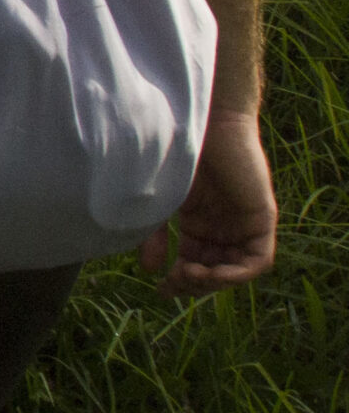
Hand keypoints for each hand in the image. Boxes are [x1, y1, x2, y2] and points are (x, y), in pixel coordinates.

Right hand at [140, 108, 276, 295]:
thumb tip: (150, 270)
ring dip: (215, 281)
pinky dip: (239, 272)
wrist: (196, 121)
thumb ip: (157, 234)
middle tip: (174, 285)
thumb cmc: (172, 153)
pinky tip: (215, 272)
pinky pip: (258, 260)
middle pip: (216, 270)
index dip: (180, 281)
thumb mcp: (160, 201)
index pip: (196, 263)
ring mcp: (244, 223)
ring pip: (237, 269)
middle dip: (196, 284)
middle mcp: (224, 226)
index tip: (160, 290)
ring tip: (190, 275)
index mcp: (200, 222)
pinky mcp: (261, 218)